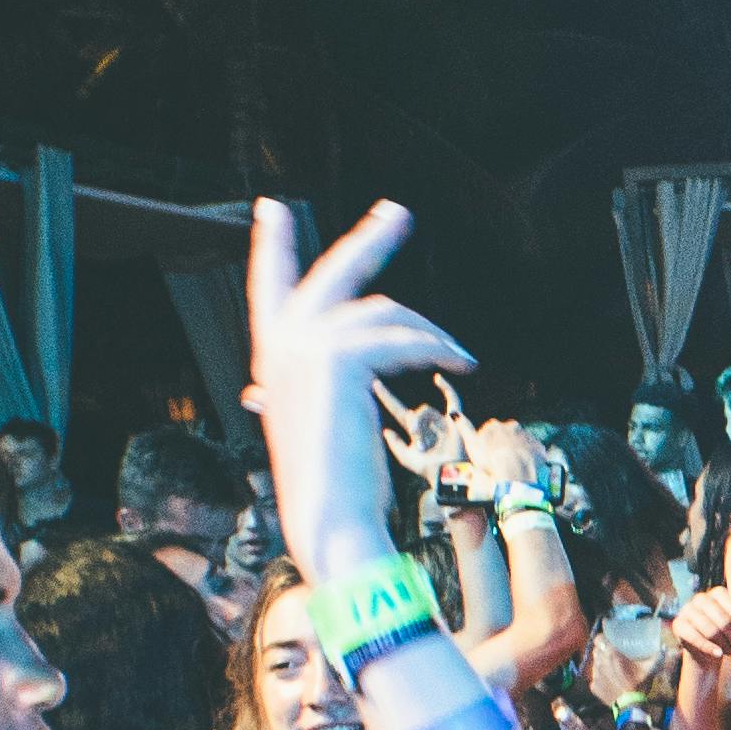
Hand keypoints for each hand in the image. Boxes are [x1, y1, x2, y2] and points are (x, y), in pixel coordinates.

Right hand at [248, 200, 469, 584]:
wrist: (331, 520)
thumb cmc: (335, 485)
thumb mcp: (320, 424)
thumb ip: (317, 386)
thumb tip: (329, 366)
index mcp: (273, 360)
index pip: (269, 289)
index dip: (274, 247)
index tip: (274, 209)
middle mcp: (281, 346)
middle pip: (332, 272)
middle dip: (369, 239)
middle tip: (398, 212)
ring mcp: (305, 348)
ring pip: (383, 312)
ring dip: (429, 330)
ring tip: (458, 352)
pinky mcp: (337, 358)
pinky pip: (401, 338)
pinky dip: (436, 347)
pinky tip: (460, 361)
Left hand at [374, 384, 450, 485]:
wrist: (447, 472)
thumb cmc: (428, 468)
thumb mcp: (405, 457)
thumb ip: (395, 444)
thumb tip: (386, 430)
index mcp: (414, 430)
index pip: (397, 409)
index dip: (386, 397)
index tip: (375, 383)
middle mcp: (427, 423)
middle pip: (413, 414)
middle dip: (415, 427)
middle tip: (421, 446)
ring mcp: (440, 420)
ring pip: (426, 411)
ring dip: (425, 426)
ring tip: (428, 444)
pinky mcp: (454, 418)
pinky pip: (452, 398)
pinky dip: (445, 388)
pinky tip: (436, 379)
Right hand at [463, 414, 544, 494]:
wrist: (515, 469)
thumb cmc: (490, 458)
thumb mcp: (471, 443)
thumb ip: (463, 427)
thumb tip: (454, 414)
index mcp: (494, 425)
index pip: (488, 434)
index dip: (486, 447)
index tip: (486, 457)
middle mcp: (512, 426)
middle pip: (505, 437)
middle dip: (502, 448)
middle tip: (498, 464)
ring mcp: (526, 436)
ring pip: (519, 445)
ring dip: (515, 454)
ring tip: (510, 469)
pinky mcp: (538, 447)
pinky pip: (532, 453)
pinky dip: (528, 460)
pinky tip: (523, 469)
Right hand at [671, 586, 730, 672]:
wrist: (709, 652)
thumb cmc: (729, 636)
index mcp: (718, 592)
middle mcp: (701, 598)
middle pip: (722, 620)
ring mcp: (687, 610)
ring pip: (710, 629)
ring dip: (723, 644)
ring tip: (730, 651)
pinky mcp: (678, 624)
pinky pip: (695, 637)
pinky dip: (709, 648)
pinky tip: (718, 654)